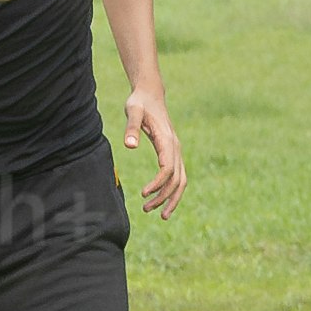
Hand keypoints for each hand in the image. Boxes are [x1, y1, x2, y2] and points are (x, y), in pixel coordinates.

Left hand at [125, 85, 186, 217]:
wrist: (151, 94)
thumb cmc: (140, 103)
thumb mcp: (133, 111)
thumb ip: (132, 128)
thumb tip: (129, 146)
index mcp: (167, 140)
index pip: (167, 168)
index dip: (158, 184)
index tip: (143, 193)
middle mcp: (176, 148)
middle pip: (177, 179)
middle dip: (164, 197)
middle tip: (146, 209)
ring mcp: (177, 151)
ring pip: (181, 181)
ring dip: (172, 199)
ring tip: (160, 215)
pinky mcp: (173, 153)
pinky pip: (178, 176)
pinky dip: (173, 191)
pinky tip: (163, 202)